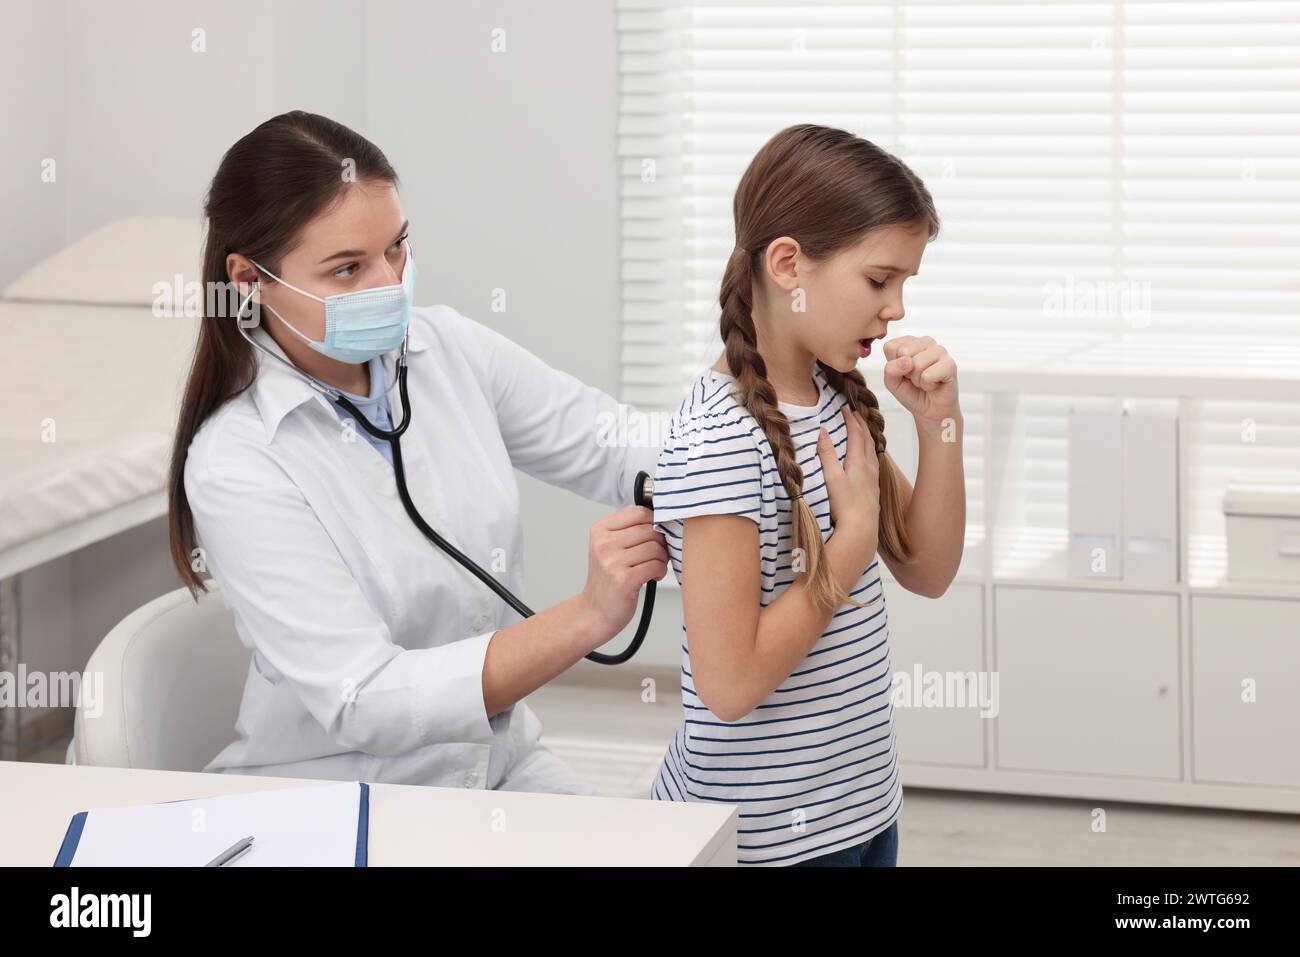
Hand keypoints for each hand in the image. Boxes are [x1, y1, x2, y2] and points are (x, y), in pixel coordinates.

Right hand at [578, 505, 667, 645]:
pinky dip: (660, 571)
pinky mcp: (624, 580)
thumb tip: (663, 518)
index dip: (654, 523)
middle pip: (650, 530)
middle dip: (660, 543)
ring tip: (653, 566)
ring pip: (655, 548)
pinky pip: (655, 565)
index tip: (655, 535)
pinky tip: (652, 576)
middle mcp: (604, 544)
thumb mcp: (610, 547)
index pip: (639, 512)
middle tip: (656, 555)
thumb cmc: (608, 579)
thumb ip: (631, 530)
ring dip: (662, 559)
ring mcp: (612, 562)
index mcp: (600, 530)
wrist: (595, 611)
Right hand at [816, 408, 879, 559]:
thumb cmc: (845, 505)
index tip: (845, 407)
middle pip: (867, 439)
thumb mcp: (832, 477)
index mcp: (858, 462)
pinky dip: (870, 452)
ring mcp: (873, 478)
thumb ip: (827, 454)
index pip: (856, 434)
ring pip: (873, 450)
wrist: (862, 529)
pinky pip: (874, 462)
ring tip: (863, 430)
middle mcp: (869, 467)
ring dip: (867, 436)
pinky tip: (868, 458)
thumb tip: (823, 432)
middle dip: (861, 423)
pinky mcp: (874, 489)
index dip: (850, 419)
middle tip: (855, 412)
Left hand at [882, 335, 959, 429]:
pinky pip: (928, 375)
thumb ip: (890, 369)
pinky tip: (934, 384)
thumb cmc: (911, 392)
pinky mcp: (950, 364)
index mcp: (909, 342)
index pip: (890, 347)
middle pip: (903, 352)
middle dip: (906, 373)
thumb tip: (907, 361)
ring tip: (925, 381)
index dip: (893, 366)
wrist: (930, 410)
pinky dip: (927, 385)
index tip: (903, 373)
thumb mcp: (892, 382)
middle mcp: (926, 342)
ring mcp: (940, 351)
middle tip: (915, 378)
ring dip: (917, 380)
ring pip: (916, 364)